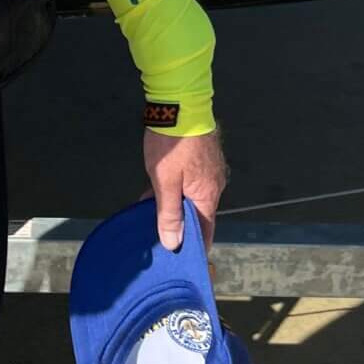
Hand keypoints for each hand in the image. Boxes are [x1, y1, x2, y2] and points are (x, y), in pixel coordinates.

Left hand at [144, 127, 227, 251]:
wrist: (179, 103)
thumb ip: (169, 213)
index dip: (194, 247)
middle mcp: (214, 184)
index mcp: (208, 194)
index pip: (206, 230)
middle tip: (156, 238)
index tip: (179, 260)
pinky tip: (153, 192)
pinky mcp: (201, 156)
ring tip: (148, 215)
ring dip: (172, 206)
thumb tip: (174, 244)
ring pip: (191, 197)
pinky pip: (188, 182)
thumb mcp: (164, 181)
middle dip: (178, 226)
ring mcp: (209, 169)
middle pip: (198, 214)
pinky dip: (173, 190)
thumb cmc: (171, 145)